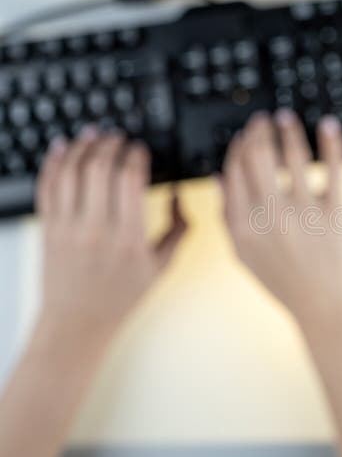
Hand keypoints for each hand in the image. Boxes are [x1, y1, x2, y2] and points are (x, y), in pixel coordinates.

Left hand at [36, 130, 186, 336]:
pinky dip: (53, 163)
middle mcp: (96, 229)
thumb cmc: (120, 297)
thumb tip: (180, 197)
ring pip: (70, 171)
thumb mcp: (161, 266)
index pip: (130, 180)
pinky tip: (62, 149)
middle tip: (118, 138)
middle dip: (110, 144)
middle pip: (99, 168)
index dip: (136, 156)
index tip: (140, 149)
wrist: (78, 321)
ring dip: (82, 147)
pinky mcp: (49, 229)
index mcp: (128, 237)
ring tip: (93, 136)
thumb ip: (178, 229)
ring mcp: (68, 228)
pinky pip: (47, 187)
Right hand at [220, 109, 341, 322]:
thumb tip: (221, 177)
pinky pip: (333, 166)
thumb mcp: (243, 253)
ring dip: (287, 129)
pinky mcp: (333, 209)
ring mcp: (304, 210)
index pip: (234, 171)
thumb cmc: (283, 279)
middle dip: (258, 130)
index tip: (242, 136)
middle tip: (261, 120)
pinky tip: (327, 126)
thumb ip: (228, 215)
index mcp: (244, 223)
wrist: (321, 302)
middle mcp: (271, 213)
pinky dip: (331, 142)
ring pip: (293, 154)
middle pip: (259, 155)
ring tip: (285, 118)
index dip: (237, 147)